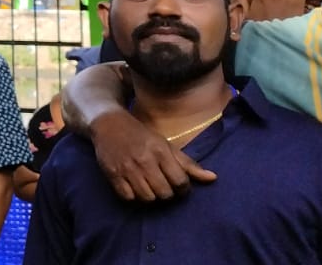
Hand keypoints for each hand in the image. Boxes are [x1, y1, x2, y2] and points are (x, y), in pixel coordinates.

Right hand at [88, 108, 215, 200]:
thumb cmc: (141, 135)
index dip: (184, 189)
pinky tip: (135, 187)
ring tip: (150, 188)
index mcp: (161, 152)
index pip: (180, 182)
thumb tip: (213, 178)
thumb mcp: (166, 145)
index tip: (180, 186)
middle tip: (164, 187)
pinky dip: (133, 196)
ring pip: (147, 197)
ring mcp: (127, 168)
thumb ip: (188, 164)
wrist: (108, 124)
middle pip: (165, 193)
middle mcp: (144, 161)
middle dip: (168, 194)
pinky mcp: (112, 174)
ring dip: (151, 196)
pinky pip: (128, 197)